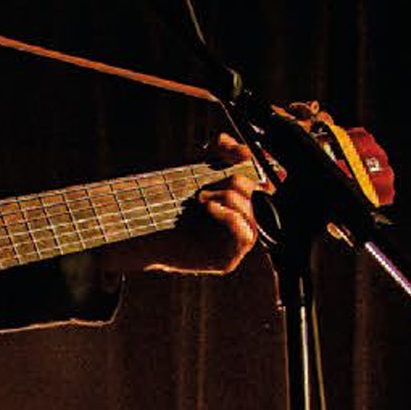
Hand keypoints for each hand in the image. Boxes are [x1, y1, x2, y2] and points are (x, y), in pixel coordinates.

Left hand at [100, 134, 262, 275]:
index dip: (263, 164)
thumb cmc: (169, 198)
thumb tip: (246, 150)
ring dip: (229, 198)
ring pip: (254, 214)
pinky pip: (245, 234)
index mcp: (242, 202)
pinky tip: (209, 207)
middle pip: (263, 195)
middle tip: (206, 186)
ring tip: (202, 197)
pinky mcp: (227, 259)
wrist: (142, 227)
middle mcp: (243, 223)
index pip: (268, 181)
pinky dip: (230, 216)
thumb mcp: (197, 165)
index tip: (243, 154)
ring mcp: (236, 244)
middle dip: (235, 182)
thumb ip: (222, 150)